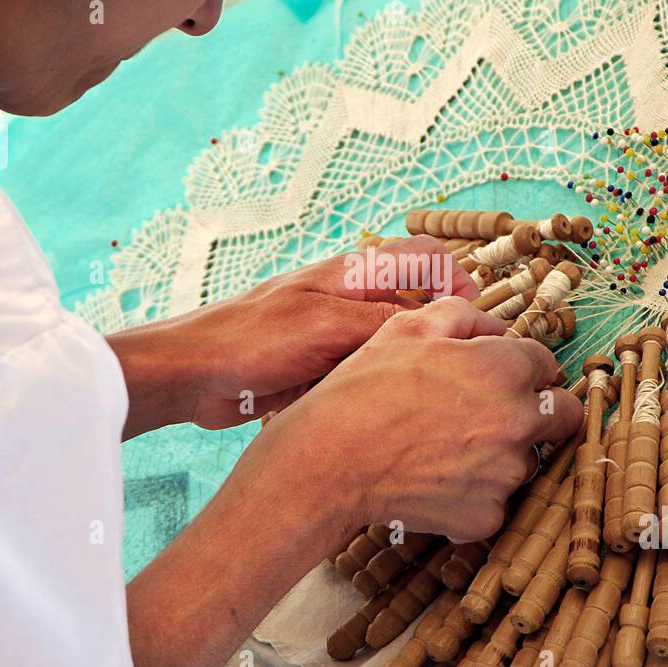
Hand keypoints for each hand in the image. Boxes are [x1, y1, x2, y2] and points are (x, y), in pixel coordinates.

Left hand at [107, 235, 477, 436]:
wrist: (195, 375)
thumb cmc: (252, 337)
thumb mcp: (327, 325)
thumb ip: (385, 321)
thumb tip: (440, 322)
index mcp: (354, 274)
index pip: (423, 256)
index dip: (455, 279)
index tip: (472, 315)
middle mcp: (353, 300)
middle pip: (418, 303)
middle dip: (443, 329)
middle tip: (466, 363)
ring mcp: (341, 335)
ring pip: (397, 344)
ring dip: (415, 363)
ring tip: (439, 391)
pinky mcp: (328, 369)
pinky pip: (371, 374)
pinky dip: (385, 387)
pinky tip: (398, 410)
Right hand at [243, 297, 584, 542]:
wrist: (327, 460)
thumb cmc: (363, 388)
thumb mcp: (408, 327)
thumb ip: (463, 315)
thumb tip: (495, 326)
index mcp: (505, 369)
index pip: (546, 363)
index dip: (522, 366)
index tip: (502, 375)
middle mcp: (517, 422)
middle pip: (564, 416)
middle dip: (542, 411)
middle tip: (496, 413)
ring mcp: (504, 474)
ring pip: (525, 461)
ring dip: (501, 455)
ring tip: (446, 449)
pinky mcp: (485, 516)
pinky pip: (494, 502)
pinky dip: (473, 495)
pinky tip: (435, 480)